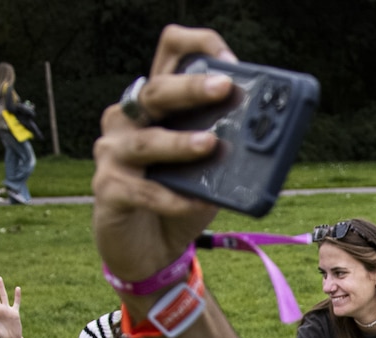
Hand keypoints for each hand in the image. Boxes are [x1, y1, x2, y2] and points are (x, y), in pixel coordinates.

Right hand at [91, 28, 236, 295]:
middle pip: (156, 91)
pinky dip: (172, 199)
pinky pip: (143, 191)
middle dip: (191, 88)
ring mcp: (113, 152)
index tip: (230, 62)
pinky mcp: (108, 189)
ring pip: (146, 140)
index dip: (197, 47)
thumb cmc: (179, 201)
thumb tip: (266, 140)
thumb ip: (227, 150)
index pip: (170, 54)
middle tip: (224, 88)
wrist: (149, 252)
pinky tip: (195, 203)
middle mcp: (128, 119)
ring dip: (179, 143)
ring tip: (209, 144)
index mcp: (156, 103)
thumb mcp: (209, 171)